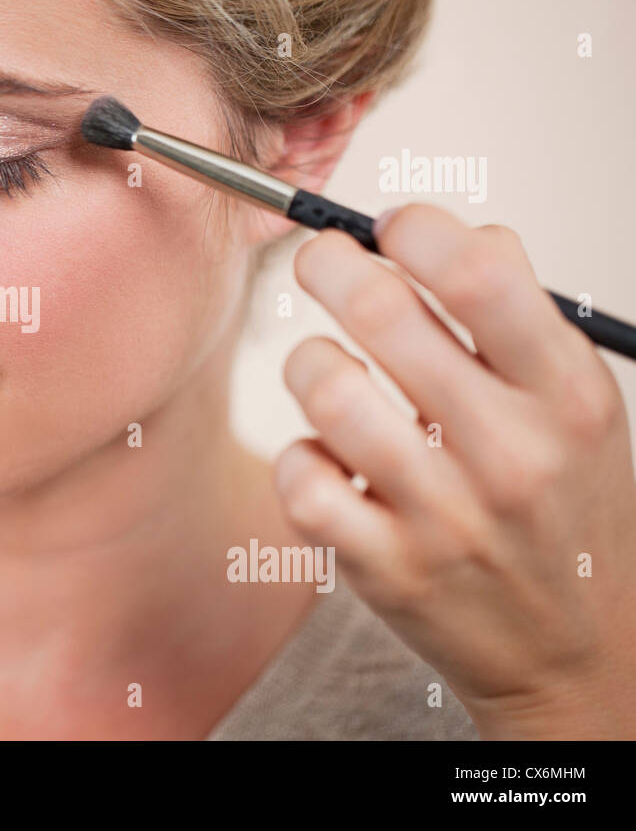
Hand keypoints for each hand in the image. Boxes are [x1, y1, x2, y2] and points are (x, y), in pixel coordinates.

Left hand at [274, 203, 635, 738]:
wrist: (578, 652)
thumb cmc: (565, 510)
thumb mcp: (578, 408)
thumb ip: (521, 317)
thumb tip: (456, 231)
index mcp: (568, 397)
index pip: (480, 274)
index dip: (416, 229)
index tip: (391, 226)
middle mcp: (509, 452)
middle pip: (383, 312)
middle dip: (329, 264)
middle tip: (320, 261)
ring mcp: (442, 516)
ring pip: (326, 389)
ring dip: (309, 361)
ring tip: (324, 367)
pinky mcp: (385, 567)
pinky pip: (300, 476)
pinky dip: (300, 454)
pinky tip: (328, 458)